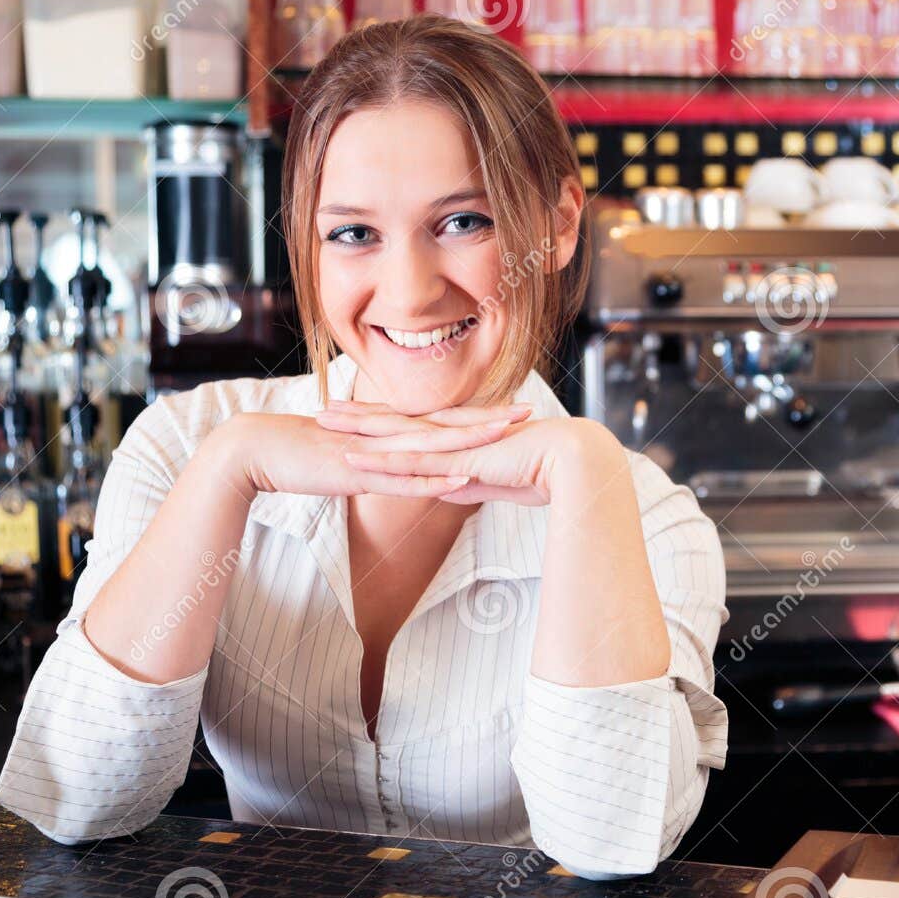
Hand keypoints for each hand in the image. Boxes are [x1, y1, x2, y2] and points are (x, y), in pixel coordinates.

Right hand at [207, 403, 532, 500]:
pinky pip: (404, 480)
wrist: (259, 451)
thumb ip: (381, 462)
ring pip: (431, 447)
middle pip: (447, 425)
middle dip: (488, 419)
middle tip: (529, 412)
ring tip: (505, 435)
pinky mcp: (359, 473)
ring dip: (469, 441)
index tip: (514, 410)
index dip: (479, 414)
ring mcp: (374, 453)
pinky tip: (461, 480)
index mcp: (387, 430)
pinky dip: (434, 481)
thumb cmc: (303, 456)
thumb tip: (403, 469)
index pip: (442, 419)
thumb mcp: (351, 458)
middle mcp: (387, 435)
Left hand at [317, 406, 624, 506]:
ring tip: (323, 424)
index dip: (386, 420)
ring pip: (396, 436)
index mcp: (465, 437)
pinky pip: (412, 462)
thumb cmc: (549, 472)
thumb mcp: (498, 481)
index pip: (416, 425)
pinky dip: (380, 460)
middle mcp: (455, 434)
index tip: (358, 415)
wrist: (576, 461)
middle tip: (323, 409)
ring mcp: (454, 445)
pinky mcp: (458, 461)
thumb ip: (470, 483)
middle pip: (397, 422)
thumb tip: (444, 488)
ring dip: (358, 431)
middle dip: (359, 417)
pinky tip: (353, 459)